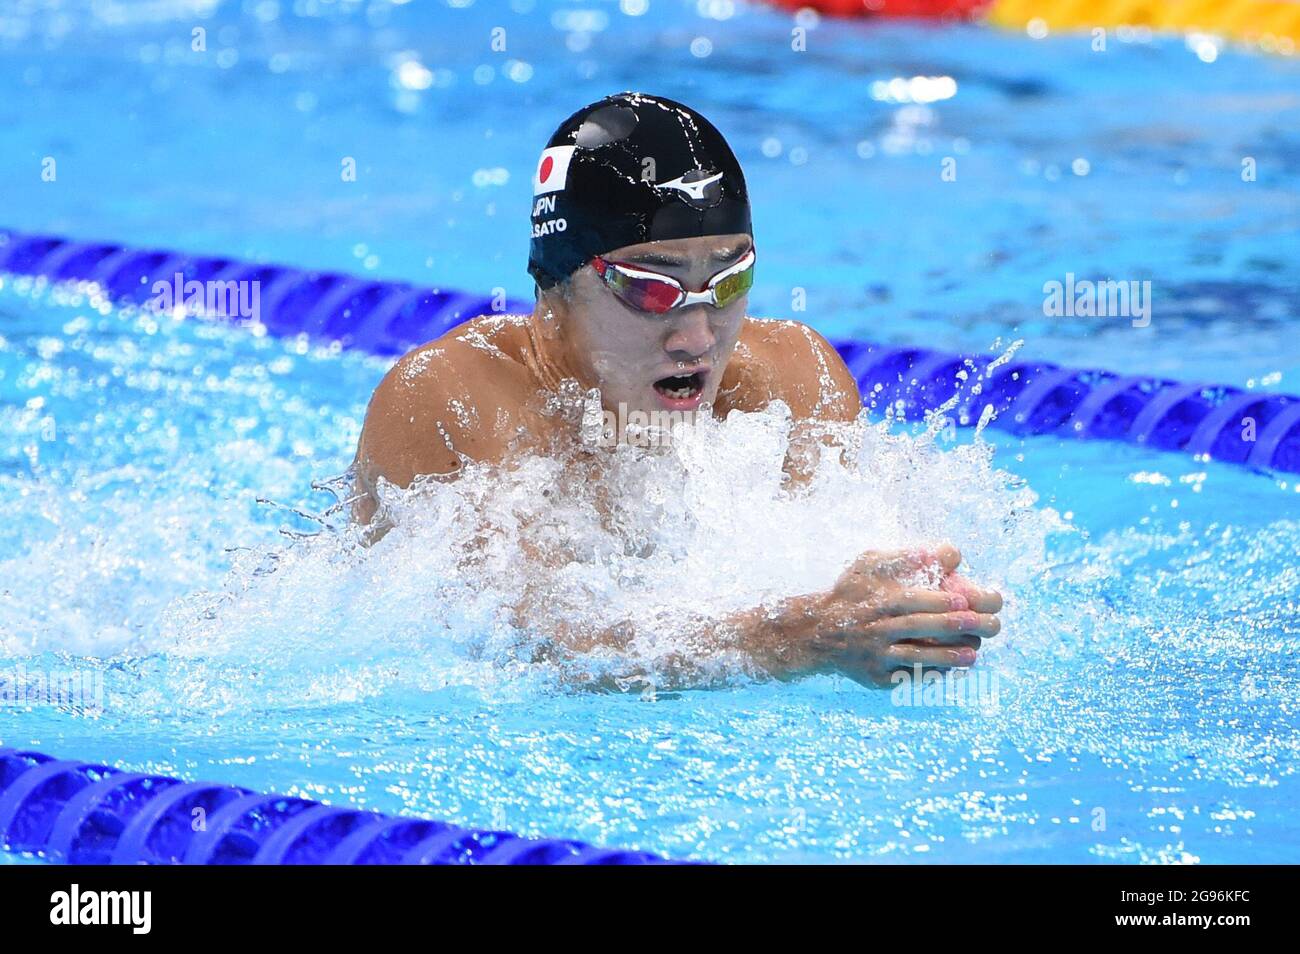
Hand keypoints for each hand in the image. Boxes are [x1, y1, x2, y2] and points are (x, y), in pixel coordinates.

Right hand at [778, 544, 1002, 686]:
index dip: (940, 602)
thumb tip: (951, 552)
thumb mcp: (868, 565)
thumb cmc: (851, 592)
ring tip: (973, 654)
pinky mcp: (876, 677)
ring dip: (948, 656)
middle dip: (956, 627)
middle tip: (986, 625)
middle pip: (921, 627)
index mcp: (877, 599)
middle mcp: (876, 628)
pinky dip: (932, 674)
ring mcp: (876, 655)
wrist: (816, 633)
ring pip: (916, 656)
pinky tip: (953, 670)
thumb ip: (906, 556)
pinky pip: (908, 677)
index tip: (966, 602)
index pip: (913, 600)